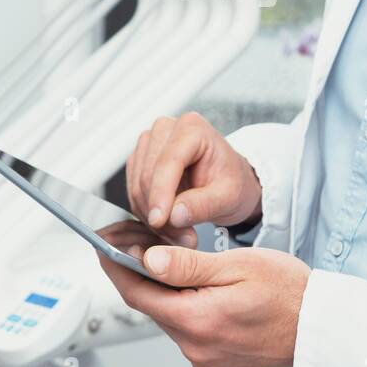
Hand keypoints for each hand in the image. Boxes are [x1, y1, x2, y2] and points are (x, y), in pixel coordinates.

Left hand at [95, 242, 310, 366]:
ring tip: (179, 267)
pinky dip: (189, 313)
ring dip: (170, 295)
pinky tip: (203, 295)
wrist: (322, 328)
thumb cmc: (290, 293)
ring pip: (172, 320)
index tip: (103, 247)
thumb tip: (148, 259)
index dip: (116, 266)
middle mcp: (197, 348)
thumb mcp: (238, 265)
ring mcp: (206, 361)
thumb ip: (188, 265)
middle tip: (141, 244)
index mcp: (198, 319)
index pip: (138, 293)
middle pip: (153, 306)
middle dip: (143, 275)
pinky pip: (190, 336)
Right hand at [125, 112, 262, 248]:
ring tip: (179, 235)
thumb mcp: (228, 196)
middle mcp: (166, 129)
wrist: (229, 182)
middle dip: (159, 212)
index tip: (159, 221)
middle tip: (181, 239)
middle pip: (148, 175)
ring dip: (152, 217)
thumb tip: (174, 215)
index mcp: (192, 128)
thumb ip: (203, 205)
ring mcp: (149, 144)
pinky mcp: (140, 161)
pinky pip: (134, 192)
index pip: (168, 162)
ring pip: (137, 186)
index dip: (160, 194)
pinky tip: (168, 225)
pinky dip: (147, 213)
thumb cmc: (232, 182)